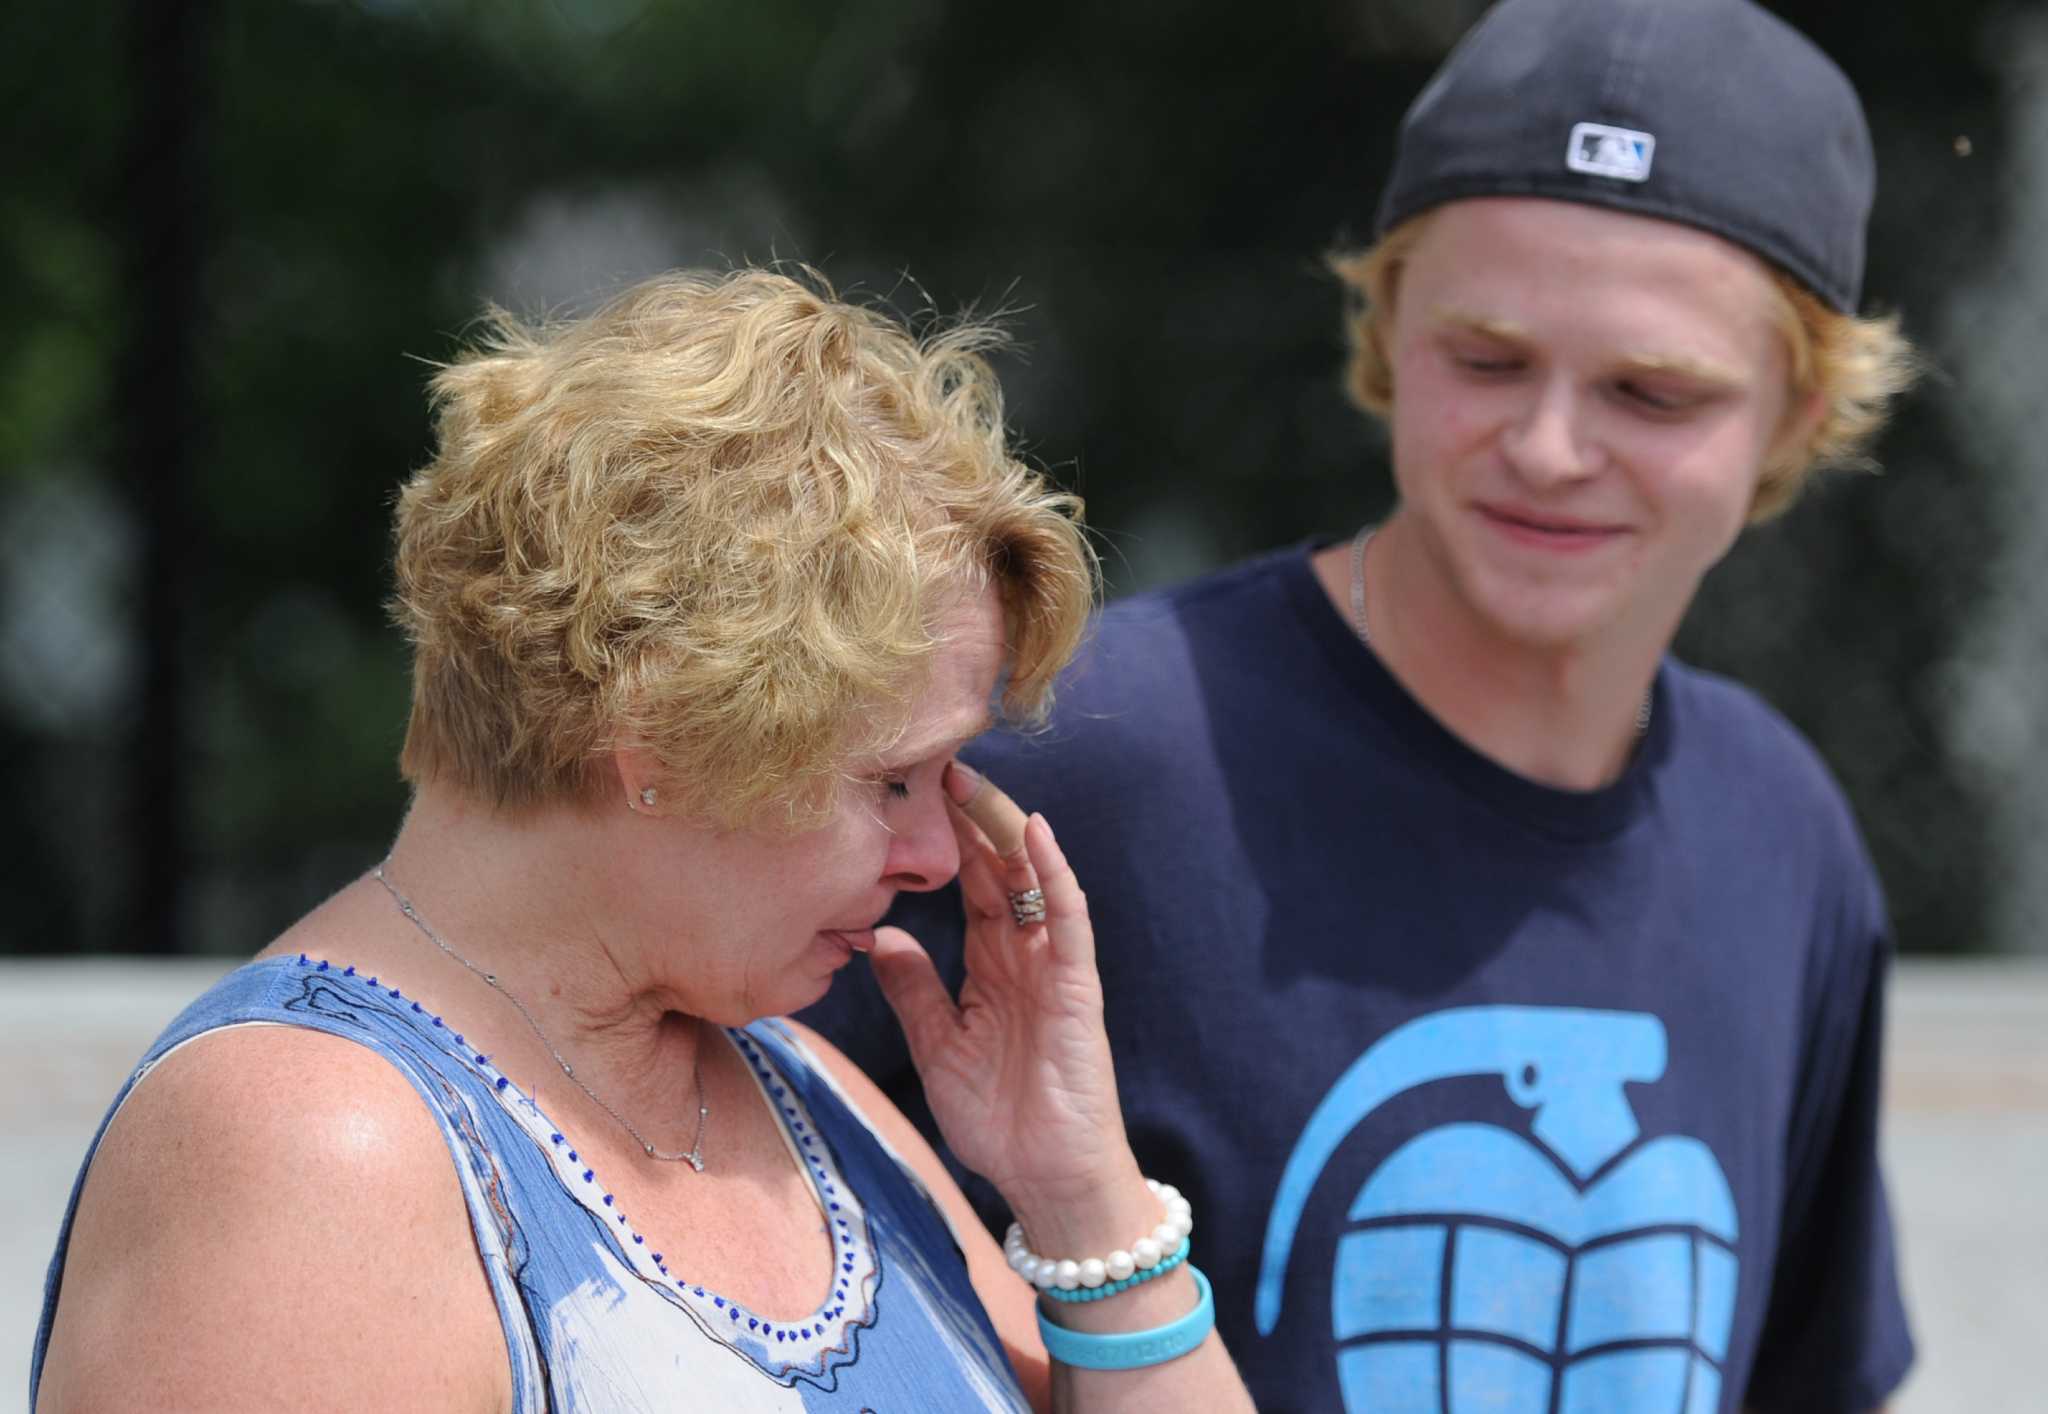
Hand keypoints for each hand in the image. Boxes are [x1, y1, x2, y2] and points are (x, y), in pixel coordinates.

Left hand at [868, 761, 1141, 1227]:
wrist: (1046, 1177)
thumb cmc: (999, 1118)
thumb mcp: (937, 1045)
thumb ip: (913, 990)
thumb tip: (878, 937)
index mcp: (992, 966)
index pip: (971, 886)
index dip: (946, 840)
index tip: (914, 793)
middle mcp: (1025, 954)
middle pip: (1000, 869)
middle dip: (971, 819)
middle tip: (939, 765)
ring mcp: (1054, 965)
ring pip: (1034, 880)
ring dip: (1005, 829)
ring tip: (975, 784)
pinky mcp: (1076, 984)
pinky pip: (1069, 918)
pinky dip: (1056, 873)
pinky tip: (1036, 833)